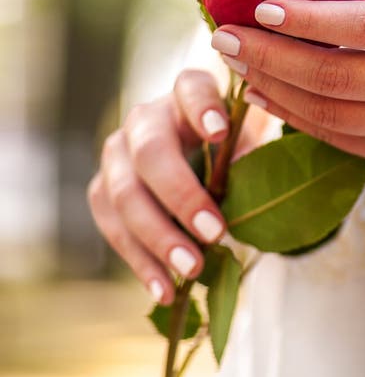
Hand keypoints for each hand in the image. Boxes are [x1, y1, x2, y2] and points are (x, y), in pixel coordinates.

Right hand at [87, 69, 268, 303]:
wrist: (196, 164)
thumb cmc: (232, 152)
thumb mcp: (249, 147)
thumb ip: (248, 161)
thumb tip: (250, 198)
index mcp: (189, 94)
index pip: (191, 88)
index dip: (202, 107)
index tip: (220, 132)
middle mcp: (146, 117)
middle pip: (150, 151)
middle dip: (181, 195)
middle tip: (215, 232)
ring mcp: (118, 153)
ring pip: (124, 193)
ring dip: (158, 236)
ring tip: (193, 269)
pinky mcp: (103, 189)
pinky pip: (111, 225)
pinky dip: (139, 260)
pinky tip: (165, 288)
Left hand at [211, 0, 364, 165]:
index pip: (358, 26)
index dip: (304, 20)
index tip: (257, 7)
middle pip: (331, 75)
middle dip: (268, 56)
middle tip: (223, 37)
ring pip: (326, 112)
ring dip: (272, 86)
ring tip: (236, 62)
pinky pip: (336, 136)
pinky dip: (293, 115)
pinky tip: (264, 92)